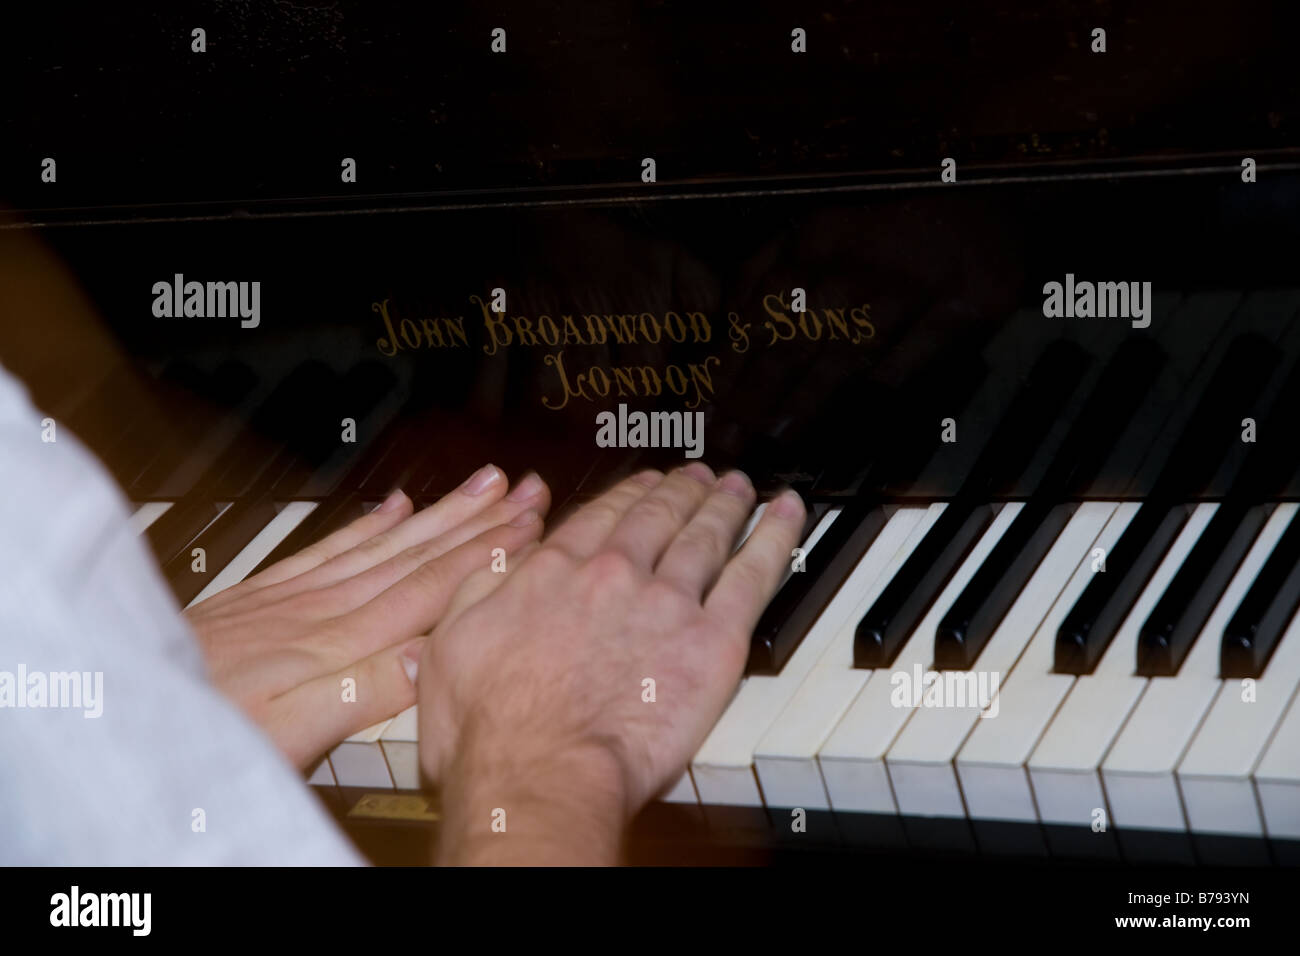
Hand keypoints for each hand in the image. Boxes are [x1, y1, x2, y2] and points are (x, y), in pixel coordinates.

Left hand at [185, 464, 549, 769]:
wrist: (124, 708)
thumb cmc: (208, 735)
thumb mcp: (289, 735)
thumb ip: (359, 693)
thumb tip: (429, 654)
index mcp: (336, 645)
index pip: (428, 588)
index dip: (484, 553)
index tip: (529, 524)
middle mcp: (320, 611)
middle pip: (415, 554)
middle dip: (475, 518)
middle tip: (522, 485)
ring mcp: (292, 599)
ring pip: (382, 544)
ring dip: (437, 512)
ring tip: (479, 483)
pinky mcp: (263, 599)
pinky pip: (328, 550)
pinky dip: (368, 525)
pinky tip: (393, 506)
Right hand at [417, 463, 804, 863]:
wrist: (540, 773)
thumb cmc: (490, 730)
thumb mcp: (449, 641)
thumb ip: (480, 584)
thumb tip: (505, 550)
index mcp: (554, 570)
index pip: (602, 515)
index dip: (629, 493)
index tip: (645, 483)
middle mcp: (614, 574)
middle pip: (658, 517)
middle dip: (681, 490)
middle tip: (698, 476)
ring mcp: (667, 602)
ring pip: (706, 535)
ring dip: (725, 503)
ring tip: (737, 486)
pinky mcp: (712, 642)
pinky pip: (753, 576)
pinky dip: (774, 537)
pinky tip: (785, 514)